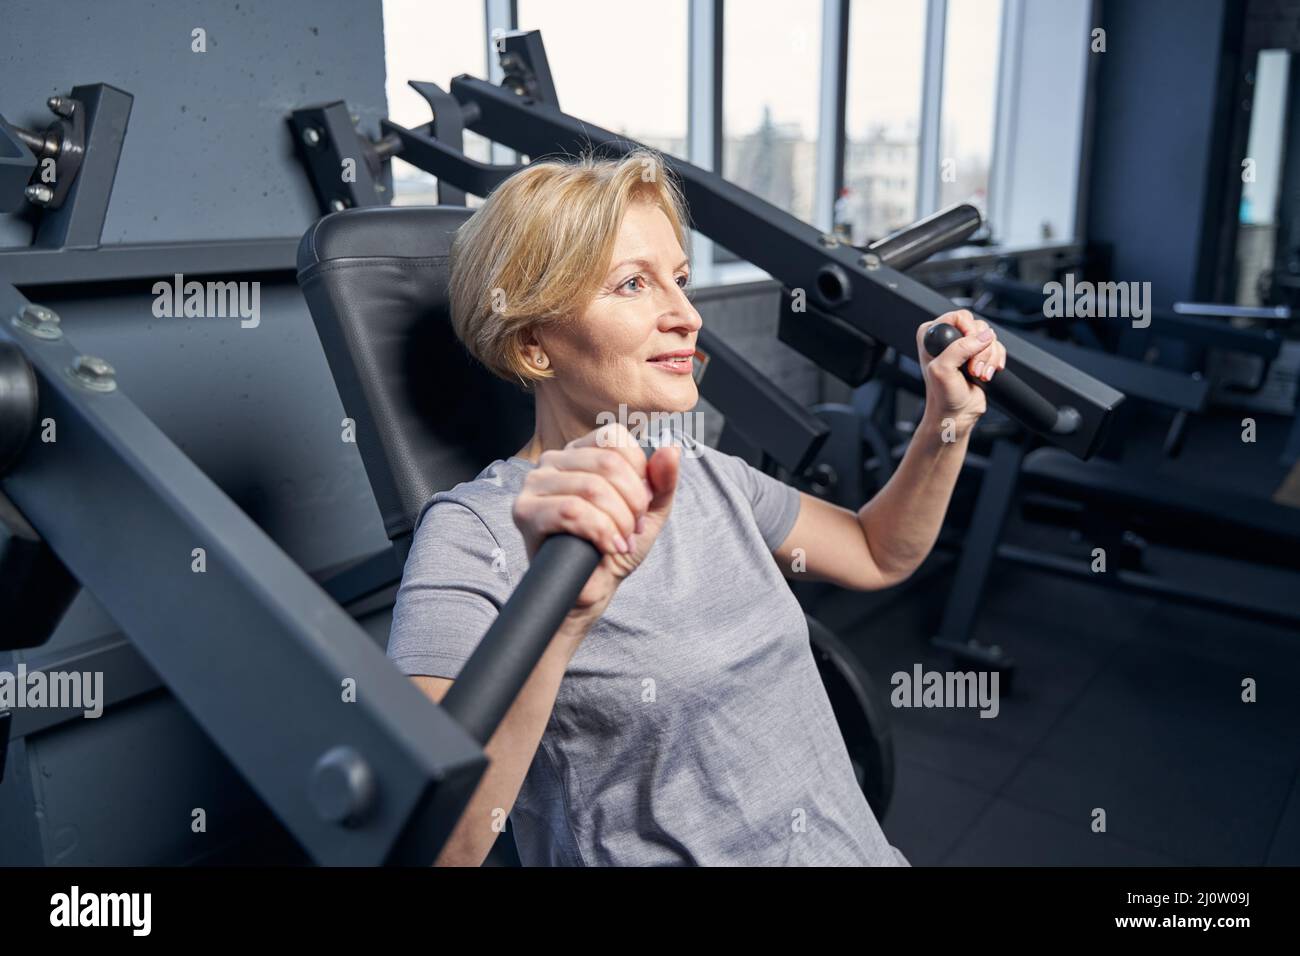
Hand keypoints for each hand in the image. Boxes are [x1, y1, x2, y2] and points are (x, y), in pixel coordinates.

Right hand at [511, 422, 680, 618]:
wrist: (592, 588)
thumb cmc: (615, 546)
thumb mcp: (650, 511)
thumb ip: (663, 480)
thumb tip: (670, 449)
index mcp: (580, 452)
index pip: (615, 438)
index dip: (639, 475)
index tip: (641, 507)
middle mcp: (552, 461)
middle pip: (607, 464)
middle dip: (632, 503)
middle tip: (633, 529)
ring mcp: (534, 485)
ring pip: (591, 488)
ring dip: (618, 522)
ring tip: (620, 542)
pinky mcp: (525, 512)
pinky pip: (571, 511)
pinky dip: (600, 532)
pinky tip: (607, 548)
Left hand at [916, 309, 1006, 428]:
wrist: (956, 415)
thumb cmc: (943, 396)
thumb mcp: (944, 370)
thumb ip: (959, 348)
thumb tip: (983, 336)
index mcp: (931, 334)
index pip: (958, 316)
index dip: (968, 332)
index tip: (966, 353)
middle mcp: (947, 336)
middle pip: (978, 326)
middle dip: (980, 350)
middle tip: (971, 368)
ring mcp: (965, 345)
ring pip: (990, 337)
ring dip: (988, 358)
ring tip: (977, 374)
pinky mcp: (979, 354)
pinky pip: (998, 347)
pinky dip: (996, 361)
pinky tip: (985, 374)